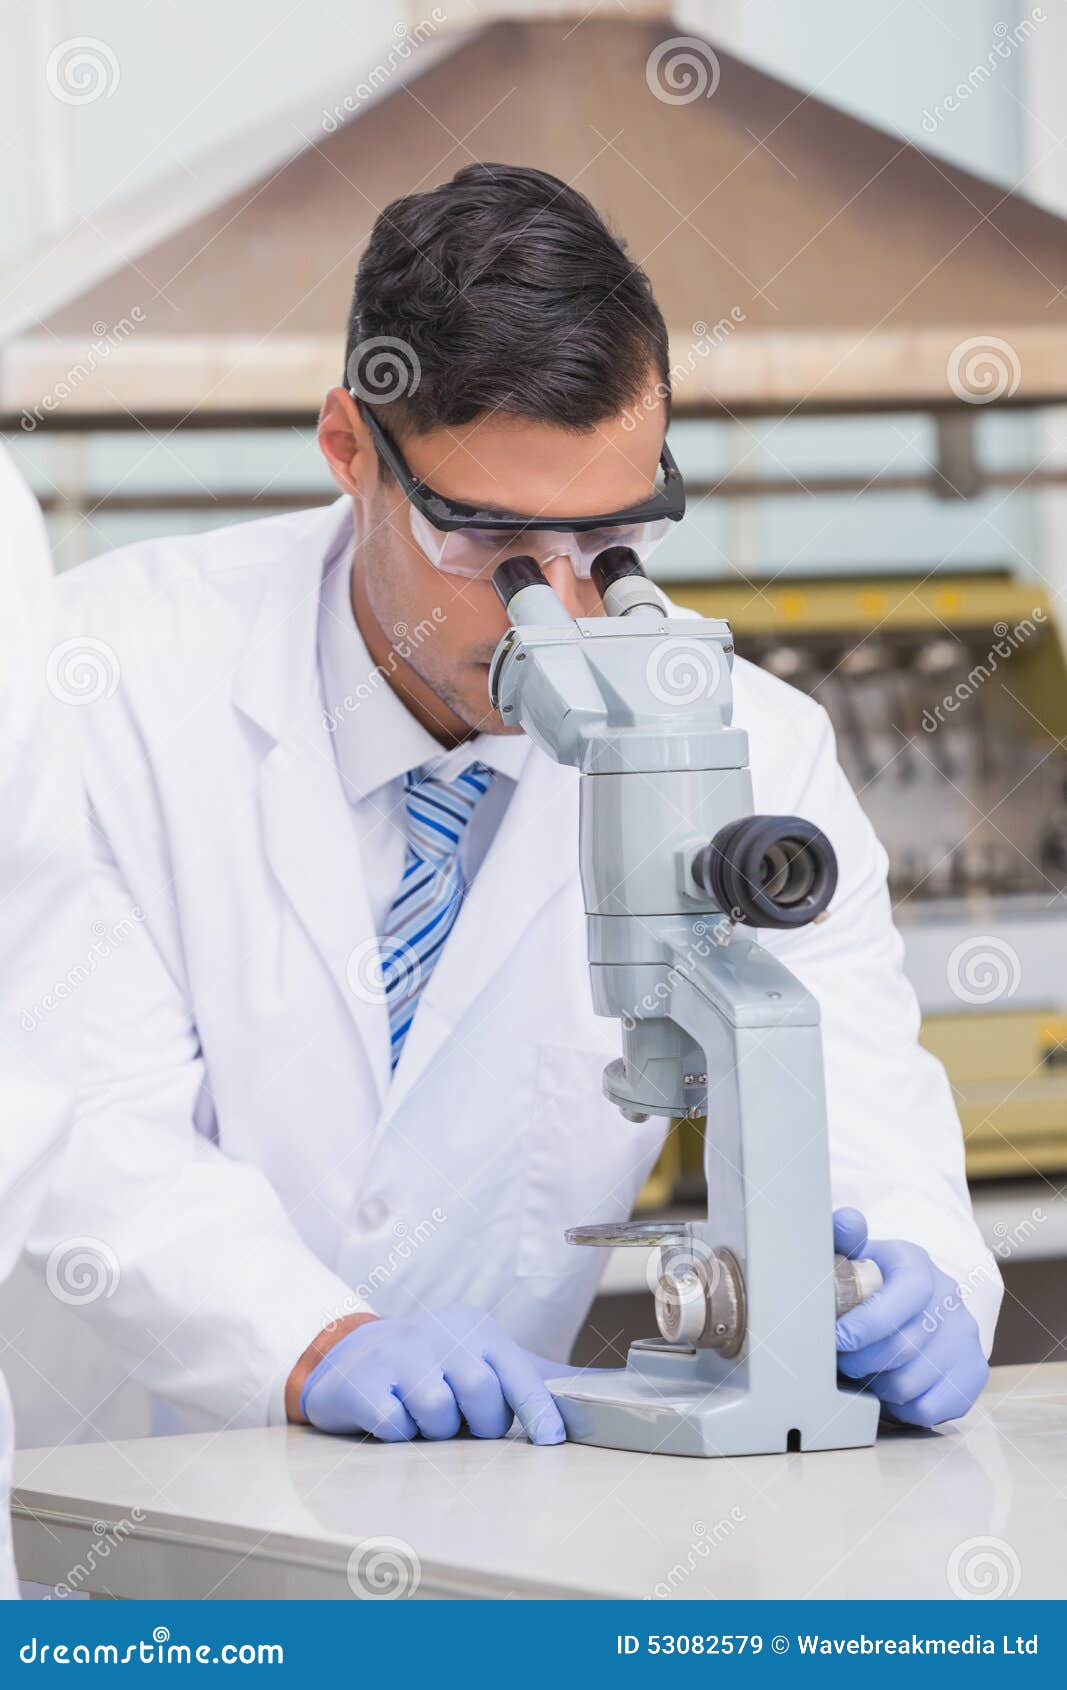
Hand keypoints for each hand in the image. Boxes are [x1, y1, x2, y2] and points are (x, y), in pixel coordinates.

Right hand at [297, 1305, 579, 1444]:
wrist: (352, 1357)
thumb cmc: (434, 1368)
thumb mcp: (485, 1362)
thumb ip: (538, 1380)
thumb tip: (612, 1388)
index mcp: (478, 1330)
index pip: (517, 1370)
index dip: (537, 1408)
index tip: (551, 1440)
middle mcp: (441, 1333)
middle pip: (481, 1394)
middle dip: (478, 1422)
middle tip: (463, 1422)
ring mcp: (399, 1354)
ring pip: (438, 1412)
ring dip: (436, 1431)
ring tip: (425, 1417)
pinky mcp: (363, 1381)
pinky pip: (396, 1425)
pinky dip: (400, 1434)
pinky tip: (393, 1418)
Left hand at [833, 1207, 987, 1427]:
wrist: (909, 1301)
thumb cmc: (868, 1281)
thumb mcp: (853, 1254)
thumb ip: (844, 1237)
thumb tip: (847, 1222)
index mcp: (916, 1264)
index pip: (907, 1294)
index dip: (869, 1323)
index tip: (837, 1339)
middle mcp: (948, 1298)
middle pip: (903, 1347)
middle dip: (860, 1361)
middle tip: (841, 1361)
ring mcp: (965, 1336)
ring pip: (910, 1383)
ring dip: (877, 1385)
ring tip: (863, 1371)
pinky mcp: (972, 1372)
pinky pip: (928, 1409)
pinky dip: (900, 1407)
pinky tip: (888, 1387)